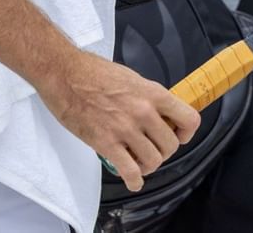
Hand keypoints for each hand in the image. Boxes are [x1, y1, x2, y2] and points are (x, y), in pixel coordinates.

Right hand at [35, 48, 199, 190]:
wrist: (63, 73)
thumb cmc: (91, 71)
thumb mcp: (130, 77)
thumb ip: (147, 97)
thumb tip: (157, 114)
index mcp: (152, 93)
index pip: (189, 119)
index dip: (186, 133)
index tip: (178, 136)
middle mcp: (143, 111)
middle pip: (171, 146)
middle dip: (163, 152)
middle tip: (151, 149)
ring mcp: (125, 128)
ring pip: (153, 161)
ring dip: (147, 165)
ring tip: (138, 162)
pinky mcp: (106, 142)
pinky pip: (129, 171)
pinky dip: (134, 180)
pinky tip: (132, 180)